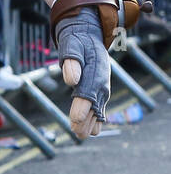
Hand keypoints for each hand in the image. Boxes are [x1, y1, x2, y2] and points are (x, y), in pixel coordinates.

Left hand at [57, 6, 109, 138]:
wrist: (88, 38)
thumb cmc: (77, 42)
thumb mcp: (71, 47)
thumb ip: (71, 63)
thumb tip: (71, 80)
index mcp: (95, 74)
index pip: (87, 94)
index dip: (81, 108)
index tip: (75, 120)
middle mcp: (101, 85)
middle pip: (93, 107)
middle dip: (85, 121)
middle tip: (77, 134)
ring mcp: (102, 89)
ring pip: (96, 110)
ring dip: (90, 123)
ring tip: (80, 135)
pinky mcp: (99, 92)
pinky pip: (99, 108)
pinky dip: (96, 119)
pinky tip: (92, 130)